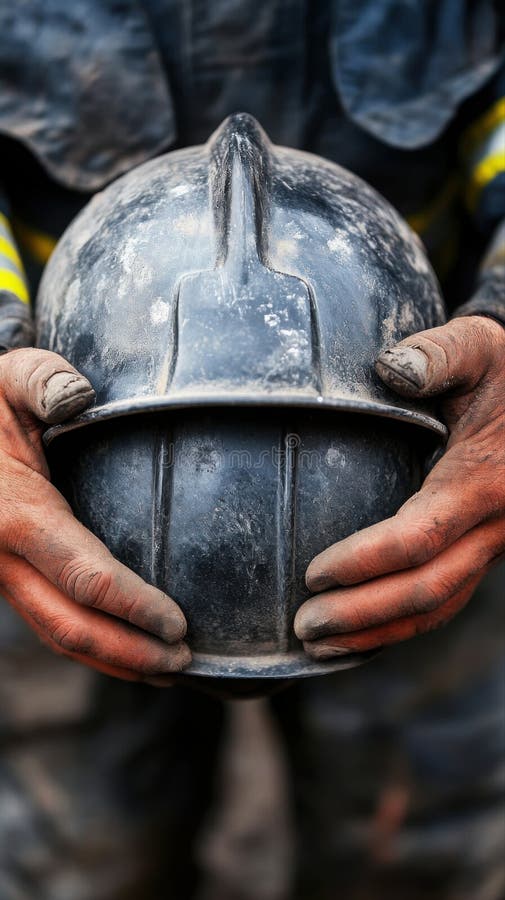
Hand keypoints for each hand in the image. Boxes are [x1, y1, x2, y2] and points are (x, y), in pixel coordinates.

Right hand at [0, 349, 189, 682]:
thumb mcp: (7, 379)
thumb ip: (42, 383)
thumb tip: (76, 398)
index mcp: (15, 513)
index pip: (84, 578)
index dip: (133, 607)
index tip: (178, 623)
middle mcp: (2, 556)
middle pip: (70, 625)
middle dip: (129, 652)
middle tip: (182, 661)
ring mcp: (0, 573)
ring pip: (54, 633)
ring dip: (109, 659)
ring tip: (163, 669)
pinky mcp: (5, 575)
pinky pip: (45, 620)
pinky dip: (86, 642)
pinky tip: (121, 648)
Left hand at [295, 316, 504, 657]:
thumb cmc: (503, 368)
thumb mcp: (479, 346)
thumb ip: (439, 355)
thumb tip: (392, 370)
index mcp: (483, 479)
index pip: (420, 537)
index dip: (366, 562)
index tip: (314, 572)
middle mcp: (493, 523)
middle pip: (428, 590)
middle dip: (364, 615)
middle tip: (305, 626)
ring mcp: (492, 542)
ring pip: (440, 607)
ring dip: (380, 633)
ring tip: (321, 645)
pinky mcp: (483, 548)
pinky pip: (447, 600)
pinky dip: (403, 626)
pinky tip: (363, 637)